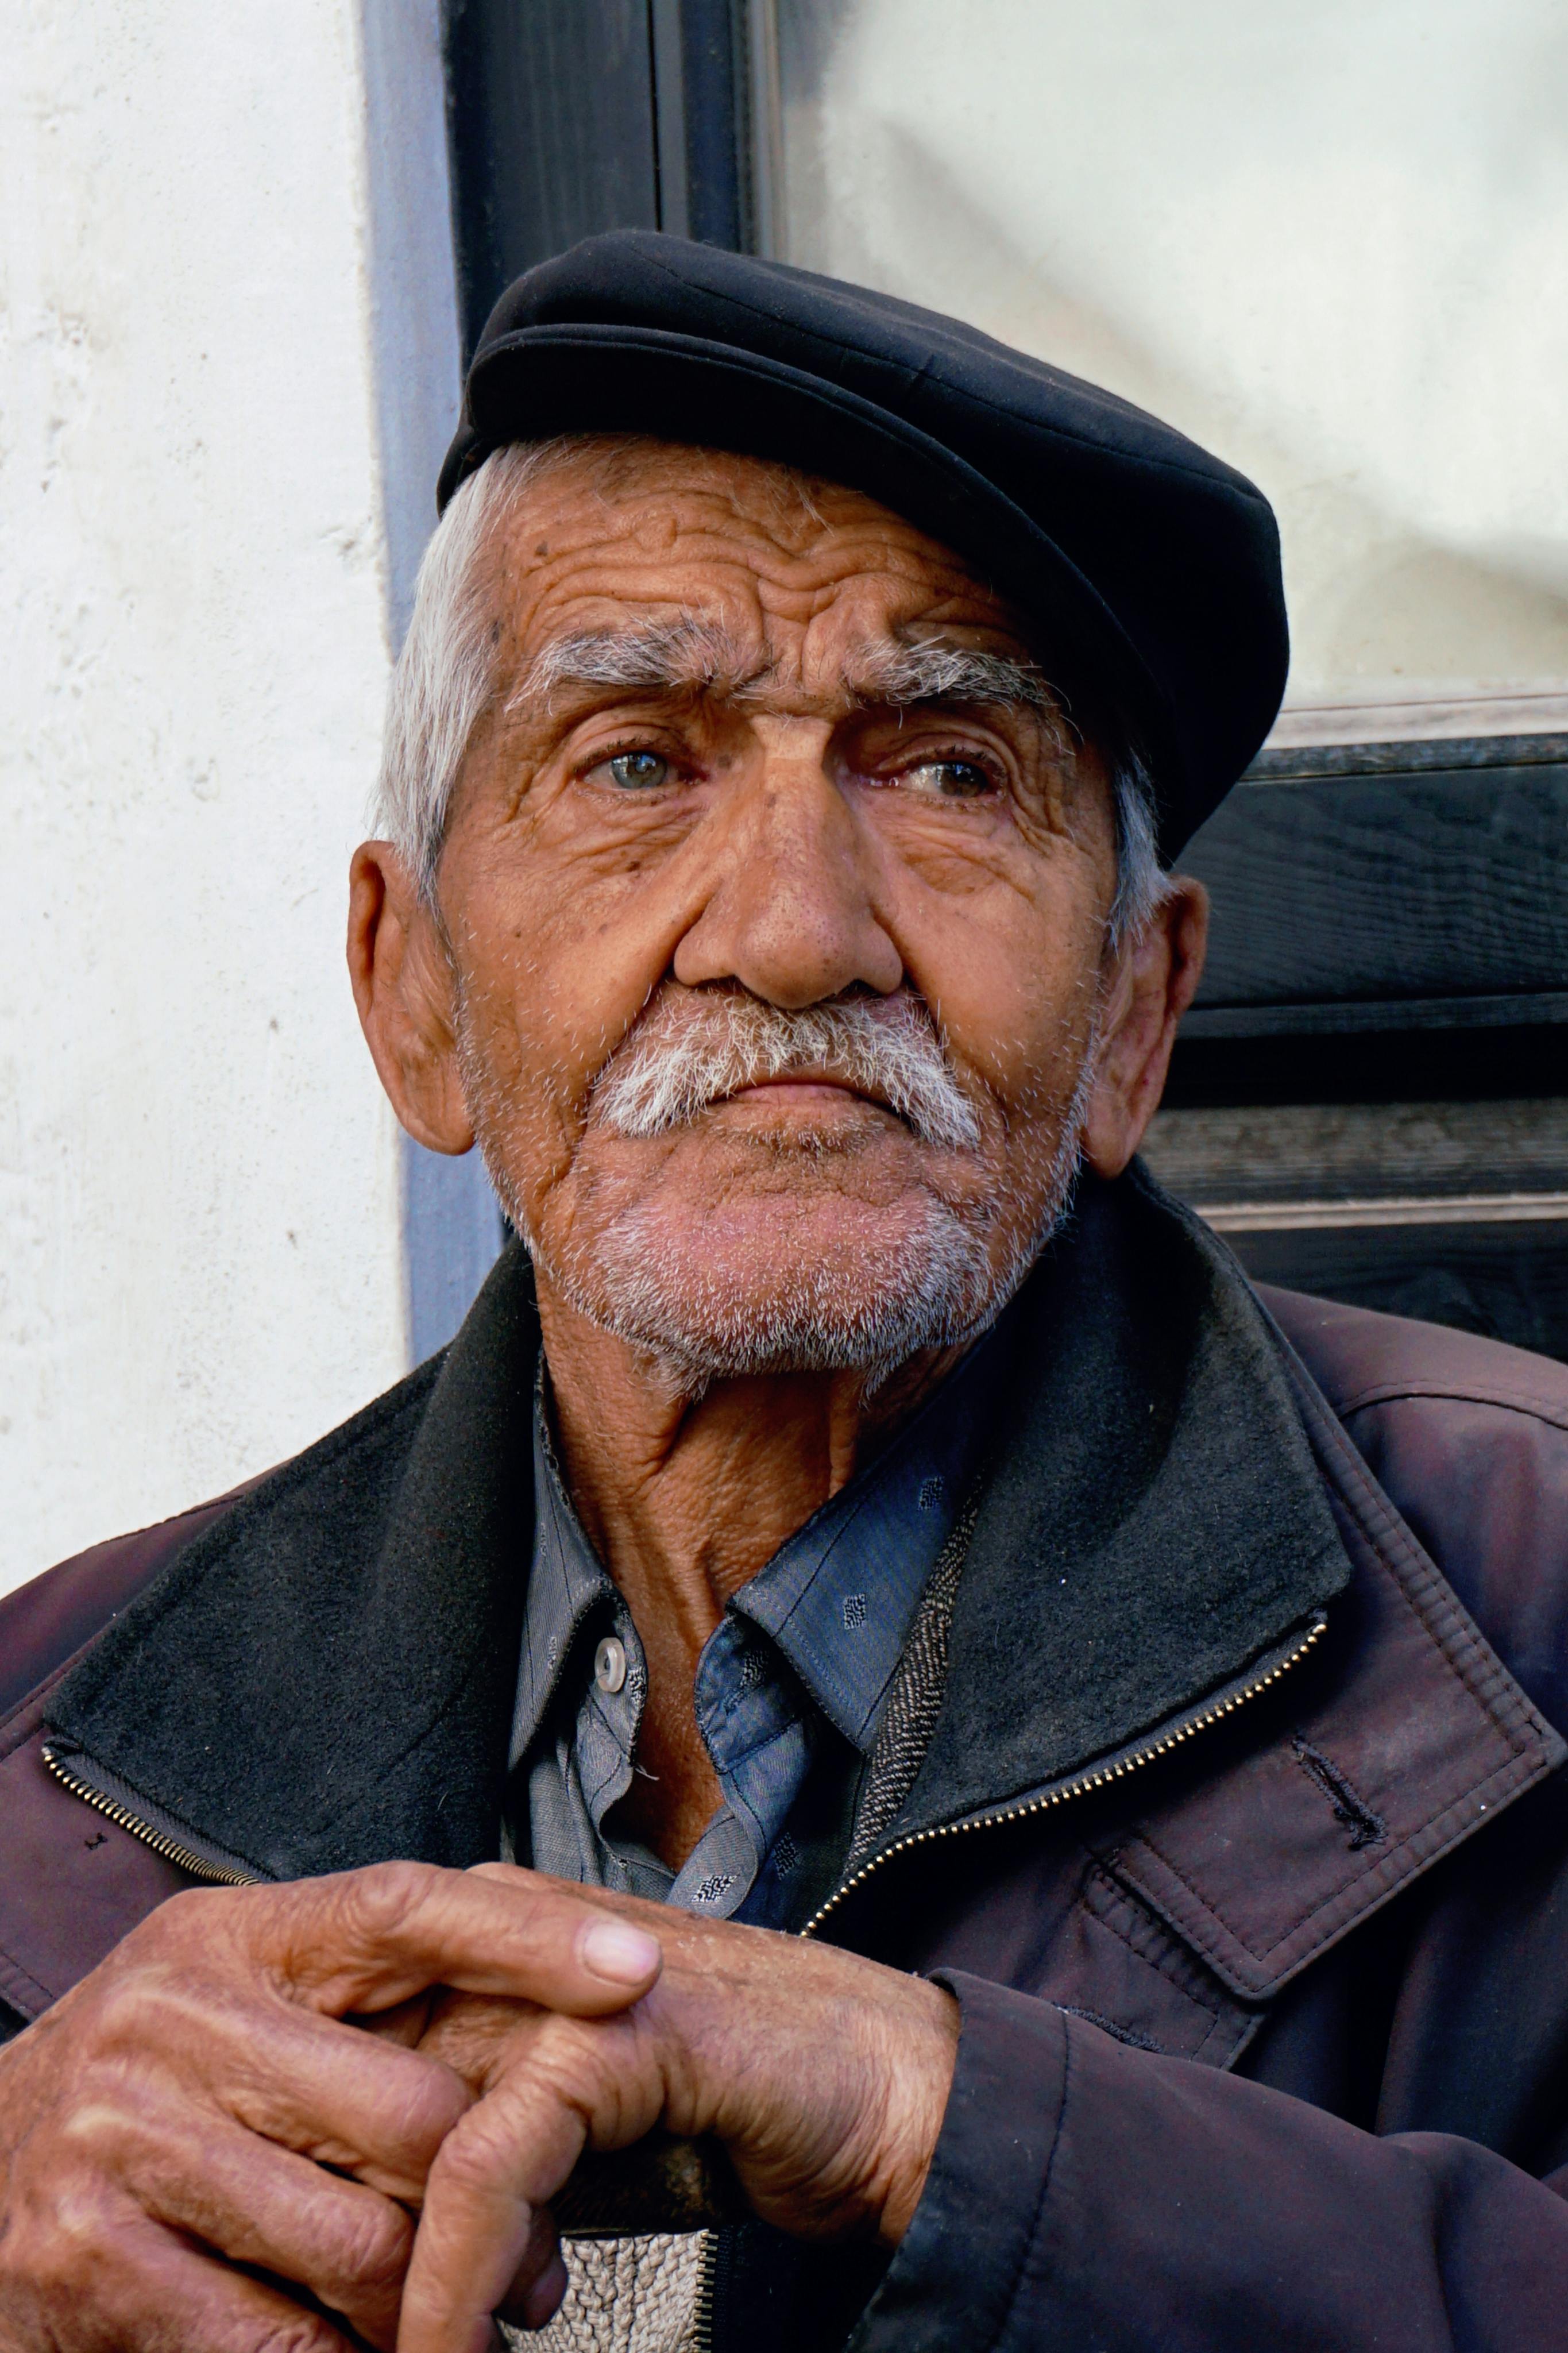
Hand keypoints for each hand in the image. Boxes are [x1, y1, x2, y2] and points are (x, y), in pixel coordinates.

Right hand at [0, 1862, 661, 2352]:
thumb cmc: (154, 2089)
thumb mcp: (245, 2003)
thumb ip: (367, 2006)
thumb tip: (556, 2020)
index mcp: (229, 1939)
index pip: (400, 1907)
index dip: (525, 1938)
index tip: (633, 1975)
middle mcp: (170, 2018)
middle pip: (406, 2108)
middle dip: (493, 2203)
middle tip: (537, 2265)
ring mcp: (120, 2139)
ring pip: (357, 2240)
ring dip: (424, 2306)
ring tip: (449, 2324)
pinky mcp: (87, 2261)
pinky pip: (273, 2341)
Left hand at [397, 1866, 959, 2352]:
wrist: (898, 2101)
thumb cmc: (753, 2112)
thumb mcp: (587, 2137)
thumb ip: (490, 2152)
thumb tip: (382, 2242)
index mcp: (497, 1939)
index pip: (349, 2059)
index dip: (330, 2189)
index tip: (342, 2303)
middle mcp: (514, 1936)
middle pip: (359, 2091)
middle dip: (355, 2239)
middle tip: (373, 2341)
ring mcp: (562, 1975)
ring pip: (405, 2130)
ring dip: (395, 2276)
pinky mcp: (613, 2028)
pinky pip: (485, 2167)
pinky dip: (459, 2277)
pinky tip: (461, 2344)